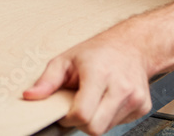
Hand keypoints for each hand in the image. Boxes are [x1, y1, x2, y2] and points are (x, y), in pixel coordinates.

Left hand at [23, 35, 152, 135]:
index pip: (82, 114)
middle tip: (77, 107)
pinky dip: (109, 117)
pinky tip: (107, 100)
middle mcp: (120, 87)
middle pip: (95, 128)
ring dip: (95, 120)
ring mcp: (135, 99)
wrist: (132, 45)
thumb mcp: (66, 59)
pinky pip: (119, 123)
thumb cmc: (98, 51)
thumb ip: (47, 80)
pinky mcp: (143, 107)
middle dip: (82, 123)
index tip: (64, 111)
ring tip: (93, 99)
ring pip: (107, 128)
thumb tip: (30, 96)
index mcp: (99, 74)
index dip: (68, 118)